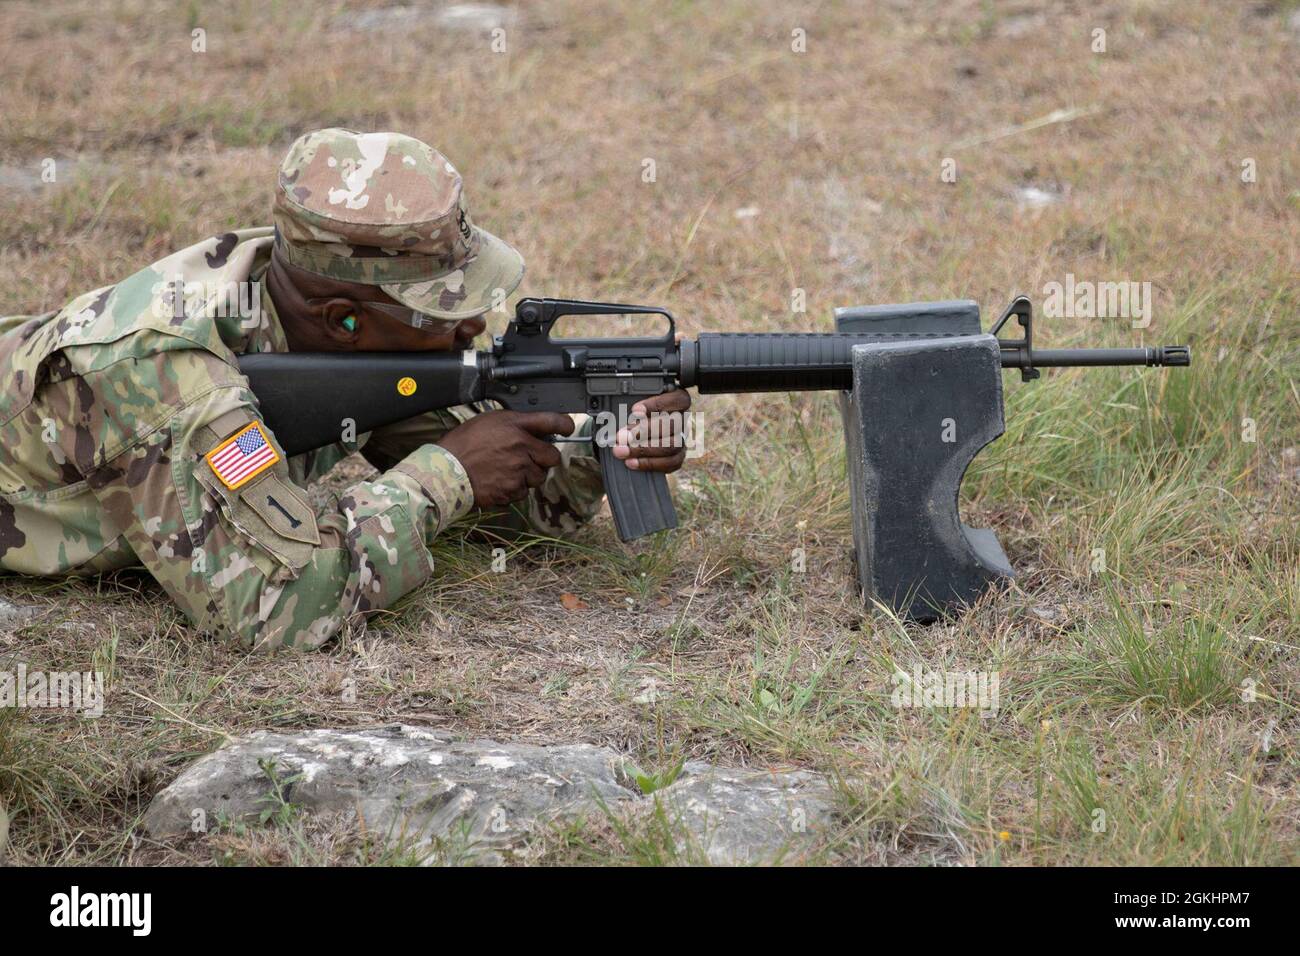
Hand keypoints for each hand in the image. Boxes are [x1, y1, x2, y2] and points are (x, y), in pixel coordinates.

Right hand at [436, 410, 572, 506]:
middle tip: (528, 458)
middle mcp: (521, 447)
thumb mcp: (488, 422)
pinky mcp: (513, 490)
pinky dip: (515, 489)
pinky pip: (524, 492)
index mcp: (515, 426)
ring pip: (539, 477)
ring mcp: (519, 470)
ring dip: (528, 476)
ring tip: (506, 470)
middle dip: (544, 459)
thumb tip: (532, 429)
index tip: (568, 428)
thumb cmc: (462, 445)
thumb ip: (513, 424)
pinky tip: (499, 481)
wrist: (446, 472)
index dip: (565, 425)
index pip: (552, 421)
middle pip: (552, 457)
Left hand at [612, 389, 691, 472]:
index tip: (635, 410)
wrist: (634, 433)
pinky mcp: (678, 456)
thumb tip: (623, 429)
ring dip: (644, 450)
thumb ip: (630, 411)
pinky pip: (670, 462)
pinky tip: (632, 462)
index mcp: (677, 401)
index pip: (676, 400)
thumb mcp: (634, 406)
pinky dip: (649, 464)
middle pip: (673, 425)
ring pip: (671, 445)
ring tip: (622, 451)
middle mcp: (683, 419)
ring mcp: (683, 439)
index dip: (656, 405)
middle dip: (645, 431)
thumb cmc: (636, 414)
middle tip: (623, 436)